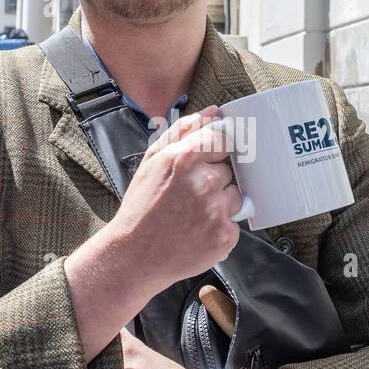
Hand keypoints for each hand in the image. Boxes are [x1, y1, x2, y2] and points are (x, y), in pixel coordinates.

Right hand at [102, 104, 244, 292]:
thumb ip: (183, 131)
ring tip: (191, 216)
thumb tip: (212, 112)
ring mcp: (215, 211)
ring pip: (234, 197)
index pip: (225, 139)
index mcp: (185, 157)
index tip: (204, 164)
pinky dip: (219, 229)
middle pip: (228, 171)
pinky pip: (234, 224)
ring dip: (219, 205)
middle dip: (213, 182)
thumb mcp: (153, 160)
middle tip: (187, 198)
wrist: (133, 255)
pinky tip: (196, 233)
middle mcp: (203, 182)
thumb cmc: (141, 206)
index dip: (215, 152)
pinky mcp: (224, 236)